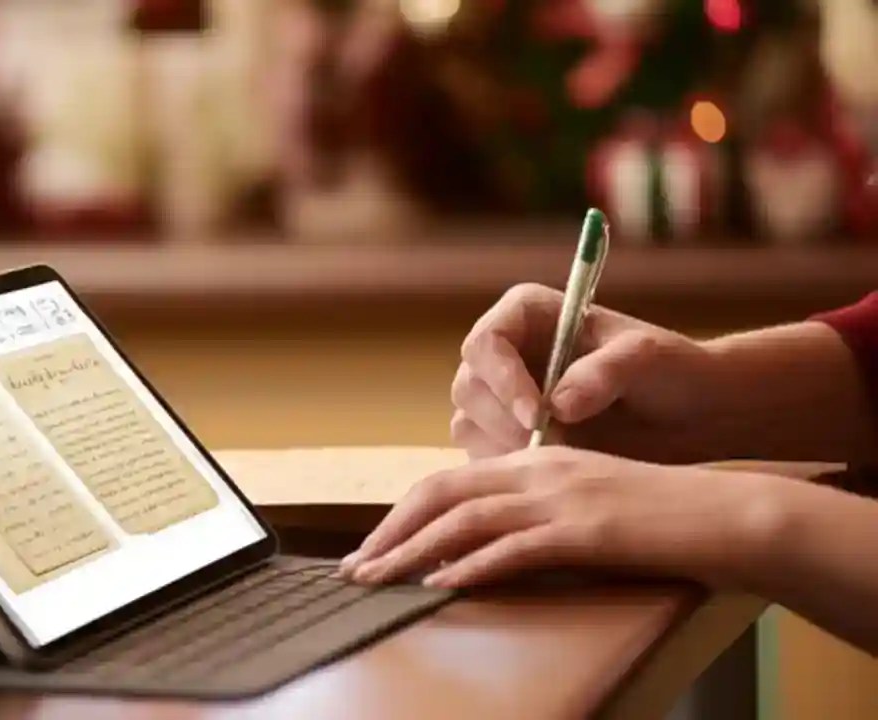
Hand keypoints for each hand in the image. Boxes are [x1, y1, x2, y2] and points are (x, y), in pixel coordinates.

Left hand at [338, 446, 789, 589]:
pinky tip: (442, 585)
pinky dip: (473, 566)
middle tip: (355, 569)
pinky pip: (516, 548)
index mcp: (534, 462)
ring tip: (378, 581)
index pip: (448, 481)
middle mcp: (538, 472)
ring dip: (413, 552)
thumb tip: (482, 548)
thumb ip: (533, 514)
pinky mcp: (587, 530)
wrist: (726, 514)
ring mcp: (561, 498)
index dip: (403, 514)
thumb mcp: (583, 501)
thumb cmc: (656, 516)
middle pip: (442, 494)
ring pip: (466, 520)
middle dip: (391, 532)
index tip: (374, 546)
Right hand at [451, 283, 713, 462]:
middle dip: (505, 422)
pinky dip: (510, 470)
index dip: (502, 380)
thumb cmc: (672, 370)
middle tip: (554, 447)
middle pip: (469, 387)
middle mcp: (505, 353)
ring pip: (469, 425)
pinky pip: (482, 457)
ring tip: (563, 458)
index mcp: (526, 315)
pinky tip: (553, 474)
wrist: (690, 416)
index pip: (486, 343)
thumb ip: (606, 371)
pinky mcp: (504, 437)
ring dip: (507, 448)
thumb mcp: (650, 358)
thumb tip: (559, 403)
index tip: (538, 415)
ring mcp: (500, 397)